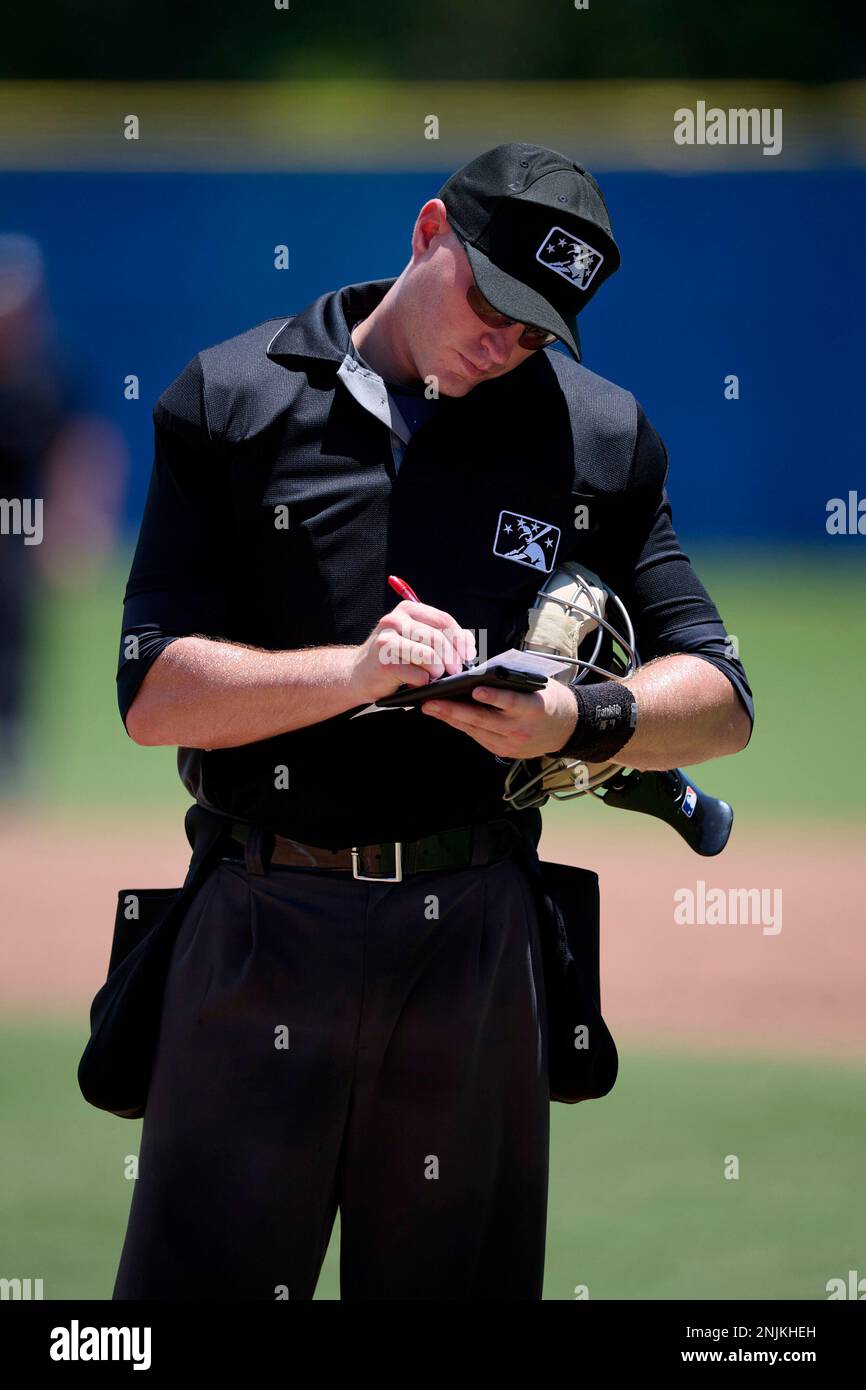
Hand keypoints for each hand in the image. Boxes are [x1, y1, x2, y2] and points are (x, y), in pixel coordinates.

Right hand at [350, 600, 476, 703]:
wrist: (359, 674)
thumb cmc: (395, 657)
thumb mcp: (416, 639)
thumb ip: (441, 636)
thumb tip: (469, 646)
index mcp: (408, 609)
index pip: (443, 620)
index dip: (460, 639)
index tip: (469, 655)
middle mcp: (395, 620)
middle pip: (437, 638)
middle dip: (452, 658)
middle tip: (455, 671)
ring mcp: (387, 640)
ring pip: (428, 655)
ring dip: (438, 670)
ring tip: (435, 676)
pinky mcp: (383, 662)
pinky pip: (417, 673)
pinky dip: (423, 681)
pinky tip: (418, 682)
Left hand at [421, 677, 578, 758]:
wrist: (566, 728)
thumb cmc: (548, 700)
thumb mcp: (538, 685)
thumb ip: (513, 682)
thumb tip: (481, 674)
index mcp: (533, 708)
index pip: (511, 702)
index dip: (493, 697)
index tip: (475, 690)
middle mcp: (521, 728)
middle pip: (483, 719)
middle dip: (454, 710)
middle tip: (432, 702)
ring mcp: (511, 743)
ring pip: (475, 730)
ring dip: (451, 719)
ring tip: (431, 708)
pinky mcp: (504, 751)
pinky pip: (478, 736)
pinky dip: (462, 725)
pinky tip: (447, 716)